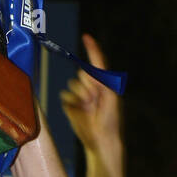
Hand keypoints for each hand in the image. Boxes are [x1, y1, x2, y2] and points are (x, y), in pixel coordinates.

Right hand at [59, 34, 124, 176]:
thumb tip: (93, 69)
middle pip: (82, 74)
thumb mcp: (111, 96)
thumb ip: (103, 80)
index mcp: (104, 83)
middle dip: (86, 84)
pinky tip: (79, 111)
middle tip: (94, 99)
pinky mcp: (70, 105)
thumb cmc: (111, 119)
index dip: (92, 49)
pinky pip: (65, 96)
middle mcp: (91, 87)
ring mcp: (80, 96)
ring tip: (88, 107)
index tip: (86, 37)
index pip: (97, 62)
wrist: (101, 139)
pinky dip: (70, 102)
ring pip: (72, 84)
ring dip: (79, 94)